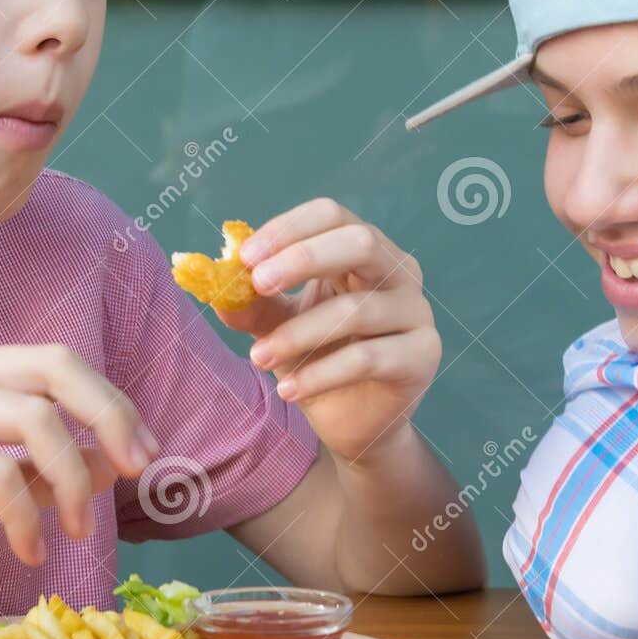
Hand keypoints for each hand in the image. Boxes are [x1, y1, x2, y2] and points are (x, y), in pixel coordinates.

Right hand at [0, 344, 156, 596]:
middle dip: (112, 416)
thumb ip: (39, 471)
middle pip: (56, 367)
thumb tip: (109, 462)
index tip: (147, 454)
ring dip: (72, 479)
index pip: (58, 363)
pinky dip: (24, 513)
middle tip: (136, 472)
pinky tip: (28, 549)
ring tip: (75, 532)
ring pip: (34, 418)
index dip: (113, 403)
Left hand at [220, 198, 439, 461]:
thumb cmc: (317, 359)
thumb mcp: (278, 324)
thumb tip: (215, 285)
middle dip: (302, 258)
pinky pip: (367, 359)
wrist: (352, 422)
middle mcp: (398, 272)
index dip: (288, 229)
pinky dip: (320, 375)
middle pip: (359, 242)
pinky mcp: (421, 357)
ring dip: (297, 334)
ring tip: (258, 358)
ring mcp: (416, 313)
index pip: (331, 216)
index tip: (245, 257)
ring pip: (355, 310)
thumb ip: (253, 303)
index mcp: (363, 251)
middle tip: (257, 283)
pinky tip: (288, 391)